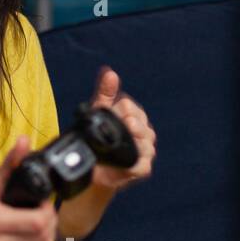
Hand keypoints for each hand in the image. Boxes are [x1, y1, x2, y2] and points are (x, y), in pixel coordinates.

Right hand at [0, 135, 57, 240]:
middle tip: (44, 213)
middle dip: (51, 222)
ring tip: (40, 225)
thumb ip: (12, 162)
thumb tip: (25, 140)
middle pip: (44, 235)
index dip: (47, 211)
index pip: (38, 222)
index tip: (42, 204)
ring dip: (48, 236)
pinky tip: (34, 239)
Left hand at [87, 67, 155, 192]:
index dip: (114, 111)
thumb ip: (105, 92)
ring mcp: (146, 150)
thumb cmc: (97, 136)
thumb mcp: (99, 112)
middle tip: (109, 132)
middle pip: (136, 121)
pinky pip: (142, 164)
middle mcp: (145, 132)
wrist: (93, 167)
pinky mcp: (144, 168)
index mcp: (136, 115)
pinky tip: (123, 160)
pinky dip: (133, 162)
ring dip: (127, 141)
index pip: (128, 106)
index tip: (105, 117)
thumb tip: (109, 72)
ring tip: (116, 144)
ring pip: (143, 141)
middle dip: (120, 125)